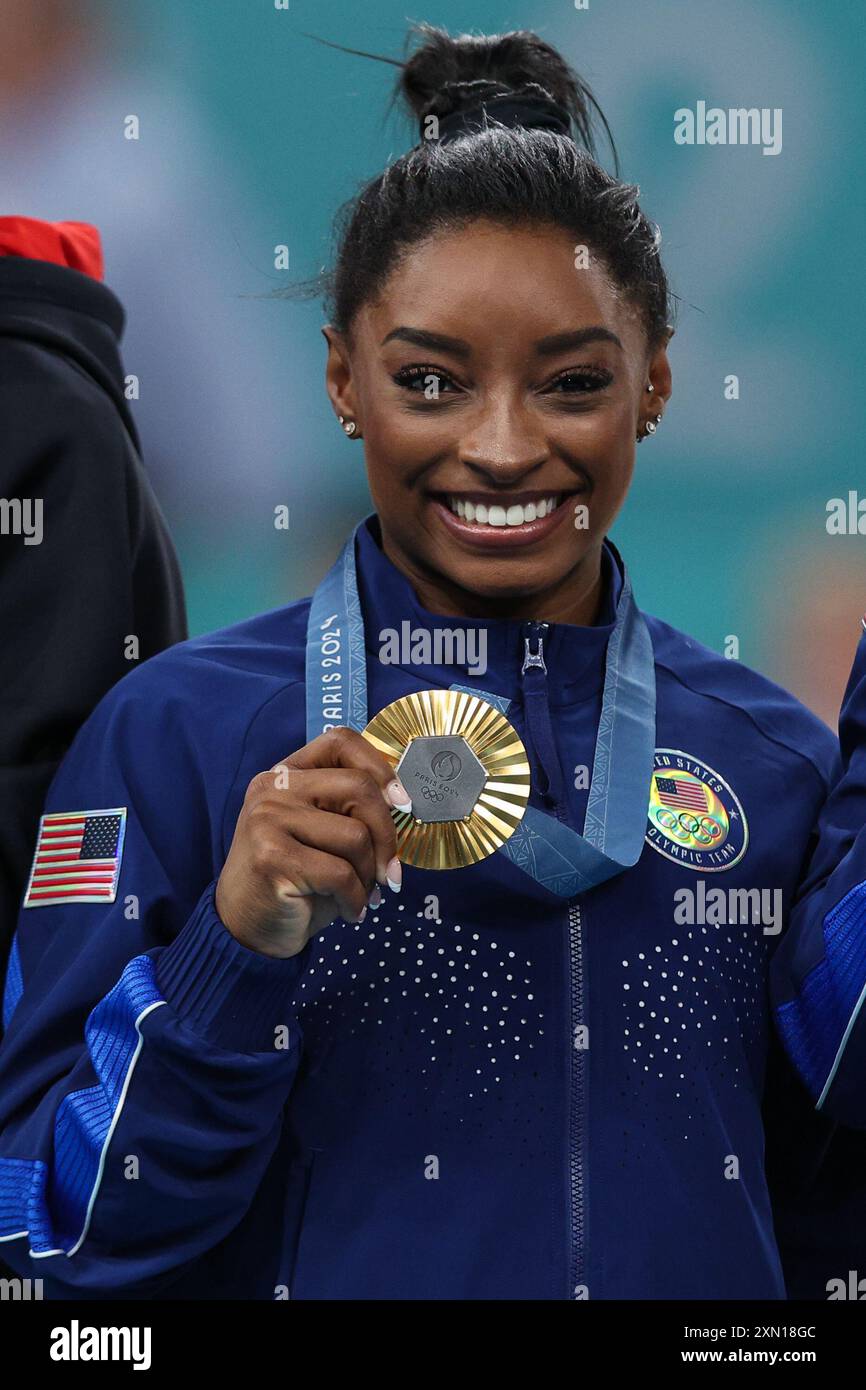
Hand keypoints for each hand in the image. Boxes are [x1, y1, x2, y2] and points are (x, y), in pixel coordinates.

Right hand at [215, 726, 410, 957]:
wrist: (249, 928)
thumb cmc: (298, 881)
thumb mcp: (325, 835)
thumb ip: (352, 811)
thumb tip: (404, 806)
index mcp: (288, 773)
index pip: (341, 742)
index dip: (381, 768)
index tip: (403, 804)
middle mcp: (273, 788)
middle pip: (359, 788)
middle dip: (388, 835)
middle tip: (390, 871)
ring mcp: (267, 819)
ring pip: (355, 836)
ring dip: (370, 875)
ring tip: (361, 894)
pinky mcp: (271, 857)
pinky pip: (340, 874)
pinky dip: (356, 900)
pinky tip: (351, 912)